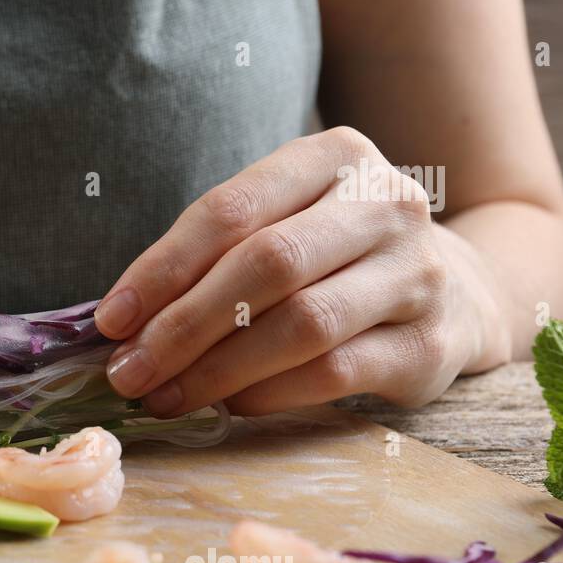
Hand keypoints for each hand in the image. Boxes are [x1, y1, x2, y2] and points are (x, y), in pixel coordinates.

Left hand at [96, 127, 507, 415]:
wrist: (453, 294)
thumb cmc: (332, 258)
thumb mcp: (282, 225)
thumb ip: (212, 257)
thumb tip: (121, 325)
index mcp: (334, 157)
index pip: (231, 209)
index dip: (161, 268)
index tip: (110, 321)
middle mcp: (385, 202)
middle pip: (265, 264)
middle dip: (182, 325)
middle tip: (127, 373)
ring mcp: (418, 272)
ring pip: (301, 322)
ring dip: (217, 369)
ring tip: (163, 396)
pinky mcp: (431, 342)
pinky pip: (333, 372)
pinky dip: (267, 392)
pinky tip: (227, 406)